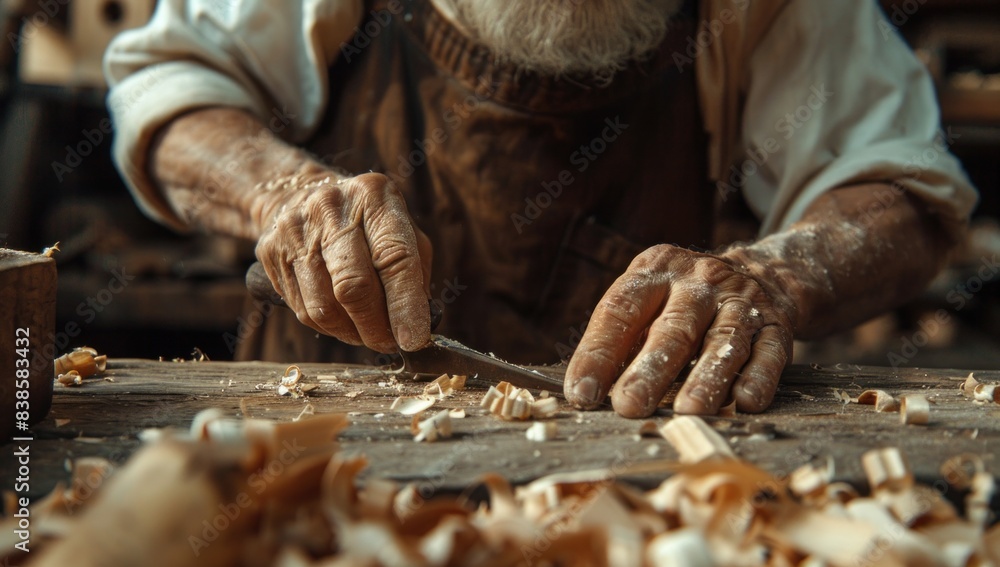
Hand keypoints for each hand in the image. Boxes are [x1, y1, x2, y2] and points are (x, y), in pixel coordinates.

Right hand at [255, 170, 432, 352]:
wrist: (300, 195)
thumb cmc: (365, 221)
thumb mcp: (401, 228)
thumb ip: (416, 271)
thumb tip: (420, 323)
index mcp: (372, 195)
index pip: (393, 257)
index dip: (405, 304)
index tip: (414, 339)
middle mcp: (330, 207)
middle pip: (353, 286)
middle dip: (376, 327)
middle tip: (390, 343)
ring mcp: (294, 229)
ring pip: (325, 306)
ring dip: (353, 333)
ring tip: (369, 335)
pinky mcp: (271, 252)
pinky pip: (303, 310)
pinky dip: (331, 328)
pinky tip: (344, 323)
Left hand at [563, 244, 795, 416]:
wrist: (762, 273)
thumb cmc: (683, 302)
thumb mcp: (649, 301)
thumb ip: (622, 341)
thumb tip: (585, 393)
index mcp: (654, 272)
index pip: (619, 311)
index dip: (597, 353)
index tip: (580, 392)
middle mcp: (698, 281)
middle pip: (672, 329)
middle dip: (649, 371)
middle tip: (628, 406)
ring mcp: (740, 300)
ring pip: (722, 342)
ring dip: (705, 379)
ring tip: (687, 413)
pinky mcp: (775, 323)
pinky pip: (769, 352)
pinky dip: (758, 377)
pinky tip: (746, 402)